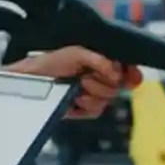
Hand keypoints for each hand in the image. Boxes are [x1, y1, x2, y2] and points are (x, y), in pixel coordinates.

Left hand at [4, 46, 142, 118]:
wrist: (32, 80)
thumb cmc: (52, 62)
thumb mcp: (77, 53)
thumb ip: (100, 60)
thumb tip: (116, 72)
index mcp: (102, 62)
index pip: (127, 69)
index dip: (131, 73)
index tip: (129, 76)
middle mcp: (100, 78)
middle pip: (120, 86)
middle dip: (104, 81)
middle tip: (86, 76)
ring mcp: (93, 95)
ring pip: (108, 99)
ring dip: (94, 91)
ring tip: (78, 85)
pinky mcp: (84, 110)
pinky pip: (96, 110)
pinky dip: (86, 104)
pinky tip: (75, 99)